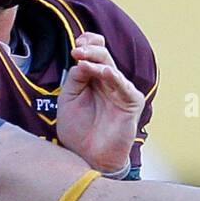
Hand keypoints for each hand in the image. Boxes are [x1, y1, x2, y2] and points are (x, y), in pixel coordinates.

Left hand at [55, 33, 144, 174]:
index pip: (95, 52)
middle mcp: (108, 82)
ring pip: (111, 68)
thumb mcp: (68, 100)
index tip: (75, 46)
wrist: (88, 157)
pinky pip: (124, 86)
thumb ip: (75, 79)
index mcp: (93, 79)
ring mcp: (121, 91)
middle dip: (89, 50)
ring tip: (82, 59)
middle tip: (76, 51)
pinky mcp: (131, 102)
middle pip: (103, 56)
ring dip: (97, 60)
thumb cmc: (78, 131)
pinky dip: (114, 78)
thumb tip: (82, 61)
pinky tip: (104, 73)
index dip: (88, 43)